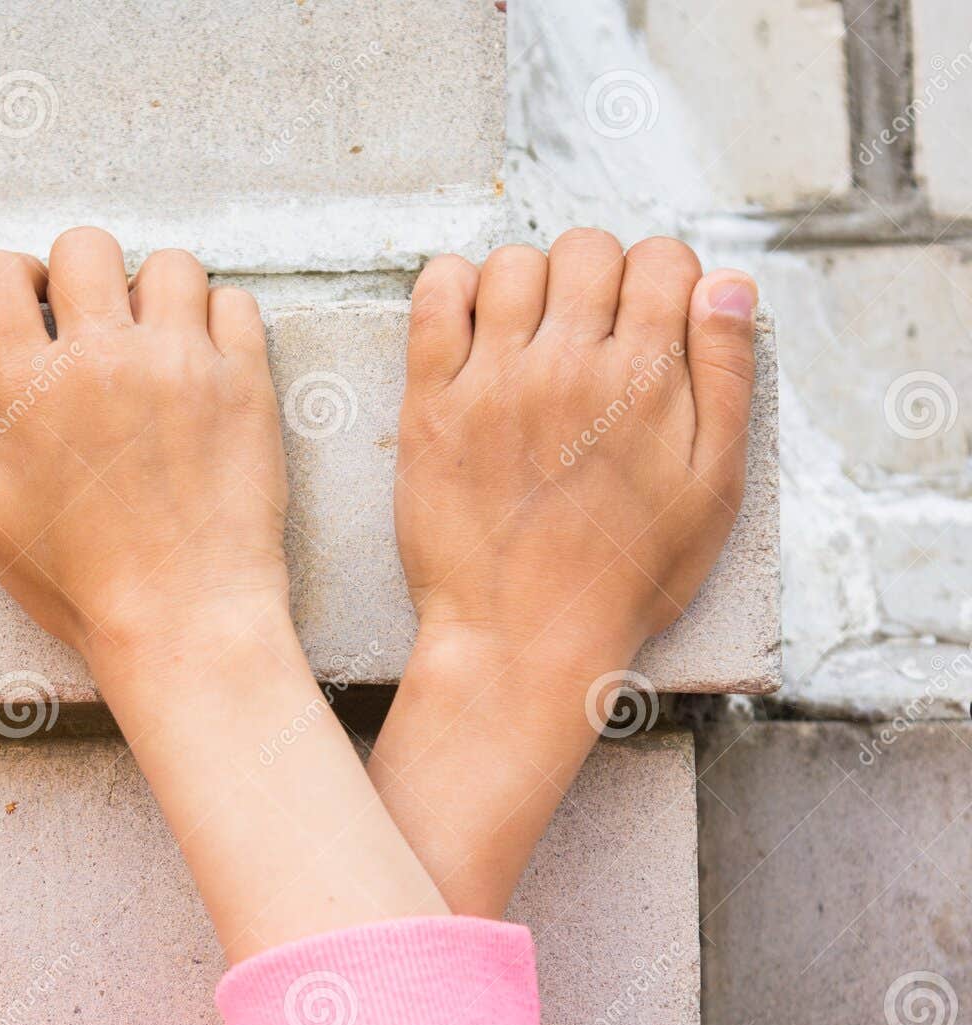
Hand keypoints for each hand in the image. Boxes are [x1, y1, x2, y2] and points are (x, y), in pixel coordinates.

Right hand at [0, 228, 447, 960]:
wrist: (184, 622)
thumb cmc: (75, 580)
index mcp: (28, 382)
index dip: (5, 287)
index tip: (26, 322)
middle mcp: (104, 356)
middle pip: (83, 246)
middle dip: (77, 278)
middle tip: (88, 333)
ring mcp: (180, 362)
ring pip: (167, 264)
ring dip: (153, 295)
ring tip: (151, 350)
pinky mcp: (244, 381)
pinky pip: (235, 302)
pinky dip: (217, 323)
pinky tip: (200, 369)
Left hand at [370, 230, 757, 916]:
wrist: (523, 642)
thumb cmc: (623, 578)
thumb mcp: (713, 488)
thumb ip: (726, 378)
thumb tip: (727, 285)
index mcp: (646, 381)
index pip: (664, 261)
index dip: (663, 280)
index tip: (647, 318)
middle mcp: (569, 367)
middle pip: (587, 249)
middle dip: (598, 276)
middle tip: (588, 330)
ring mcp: (493, 382)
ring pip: (512, 262)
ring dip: (526, 282)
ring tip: (529, 333)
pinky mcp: (431, 404)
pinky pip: (435, 296)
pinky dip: (452, 285)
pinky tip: (470, 320)